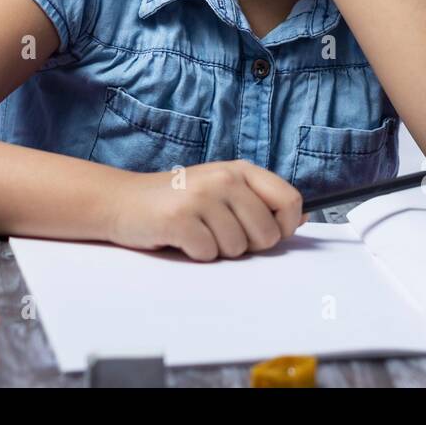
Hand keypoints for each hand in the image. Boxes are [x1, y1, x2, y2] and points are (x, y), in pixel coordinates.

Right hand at [107, 160, 305, 261]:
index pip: (289, 200)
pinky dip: (196, 254)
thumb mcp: (221, 190)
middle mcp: (224, 178)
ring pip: (237, 248)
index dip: (286, 226)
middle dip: (247, 245)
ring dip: (218, 250)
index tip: (271, 234)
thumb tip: (302, 217)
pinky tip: (181, 238)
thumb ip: (259, 201)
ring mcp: (201, 197)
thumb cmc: (176, 199)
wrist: (123, 200)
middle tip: (219, 232)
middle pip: (267, 234)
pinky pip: (208, 254)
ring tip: (197, 232)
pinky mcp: (180, 218)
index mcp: (239, 170)